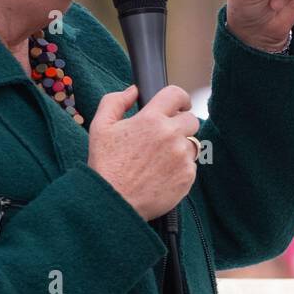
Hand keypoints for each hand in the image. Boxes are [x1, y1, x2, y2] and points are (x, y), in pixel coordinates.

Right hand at [87, 84, 199, 221]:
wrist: (113, 202)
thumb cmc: (105, 165)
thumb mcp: (100, 127)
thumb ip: (115, 102)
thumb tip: (133, 90)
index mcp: (151, 119)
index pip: (177, 95)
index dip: (180, 98)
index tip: (179, 105)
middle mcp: (170, 135)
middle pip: (191, 120)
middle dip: (180, 125)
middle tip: (165, 137)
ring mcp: (181, 156)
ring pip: (192, 144)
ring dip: (181, 148)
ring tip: (160, 160)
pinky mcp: (187, 176)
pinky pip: (191, 166)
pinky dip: (180, 168)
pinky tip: (162, 175)